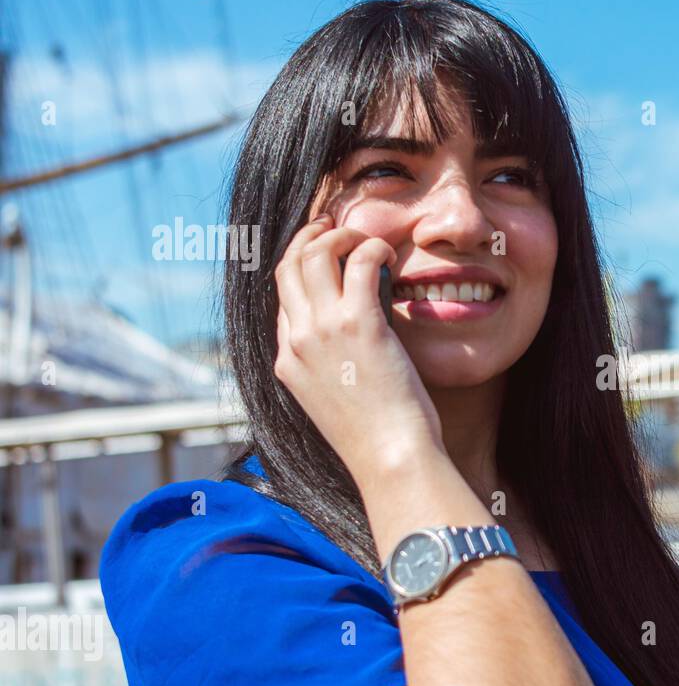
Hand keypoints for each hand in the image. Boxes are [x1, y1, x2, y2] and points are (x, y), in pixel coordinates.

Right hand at [273, 213, 444, 485]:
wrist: (390, 458)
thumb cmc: (377, 439)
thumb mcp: (335, 402)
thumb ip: (331, 369)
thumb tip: (351, 345)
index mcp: (286, 362)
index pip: (280, 298)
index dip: (298, 267)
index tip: (320, 252)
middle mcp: (297, 341)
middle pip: (287, 266)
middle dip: (309, 237)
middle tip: (335, 226)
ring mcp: (324, 331)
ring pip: (314, 254)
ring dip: (340, 235)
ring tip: (364, 238)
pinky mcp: (360, 324)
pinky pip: (359, 262)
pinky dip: (372, 247)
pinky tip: (388, 253)